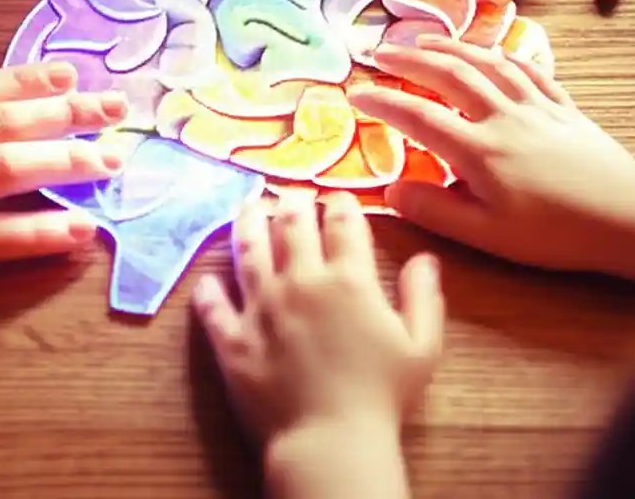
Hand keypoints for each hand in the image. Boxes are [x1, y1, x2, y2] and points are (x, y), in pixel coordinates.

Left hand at [193, 193, 441, 444]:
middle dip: (293, 201)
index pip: (343, 223)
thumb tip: (425, 258)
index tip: (339, 198)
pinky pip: (213, 307)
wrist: (330, 441)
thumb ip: (423, 297)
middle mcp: (300, 282)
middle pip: (291, 224)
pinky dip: (209, 290)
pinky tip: (208, 280)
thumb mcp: (422, 347)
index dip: (341, 203)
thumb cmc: (382, 396)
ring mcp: (260, 308)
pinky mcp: (232, 339)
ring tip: (249, 206)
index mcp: (348, 280)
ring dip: (248, 222)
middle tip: (292, 193)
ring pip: (247, 250)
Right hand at [347, 37, 634, 289]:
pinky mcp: (564, 107)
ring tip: (424, 39)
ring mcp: (536, 107)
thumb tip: (390, 191)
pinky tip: (491, 51)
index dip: (383, 102)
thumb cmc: (554, 234)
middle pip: (449, 74)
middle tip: (380, 51)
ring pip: (486, 62)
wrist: (627, 217)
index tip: (356, 94)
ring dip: (451, 45)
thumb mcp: (487, 236)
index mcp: (479, 151)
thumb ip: (435, 211)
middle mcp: (504, 118)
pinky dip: (502, 54)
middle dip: (410, 58)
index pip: (418, 117)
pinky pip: (528, 69)